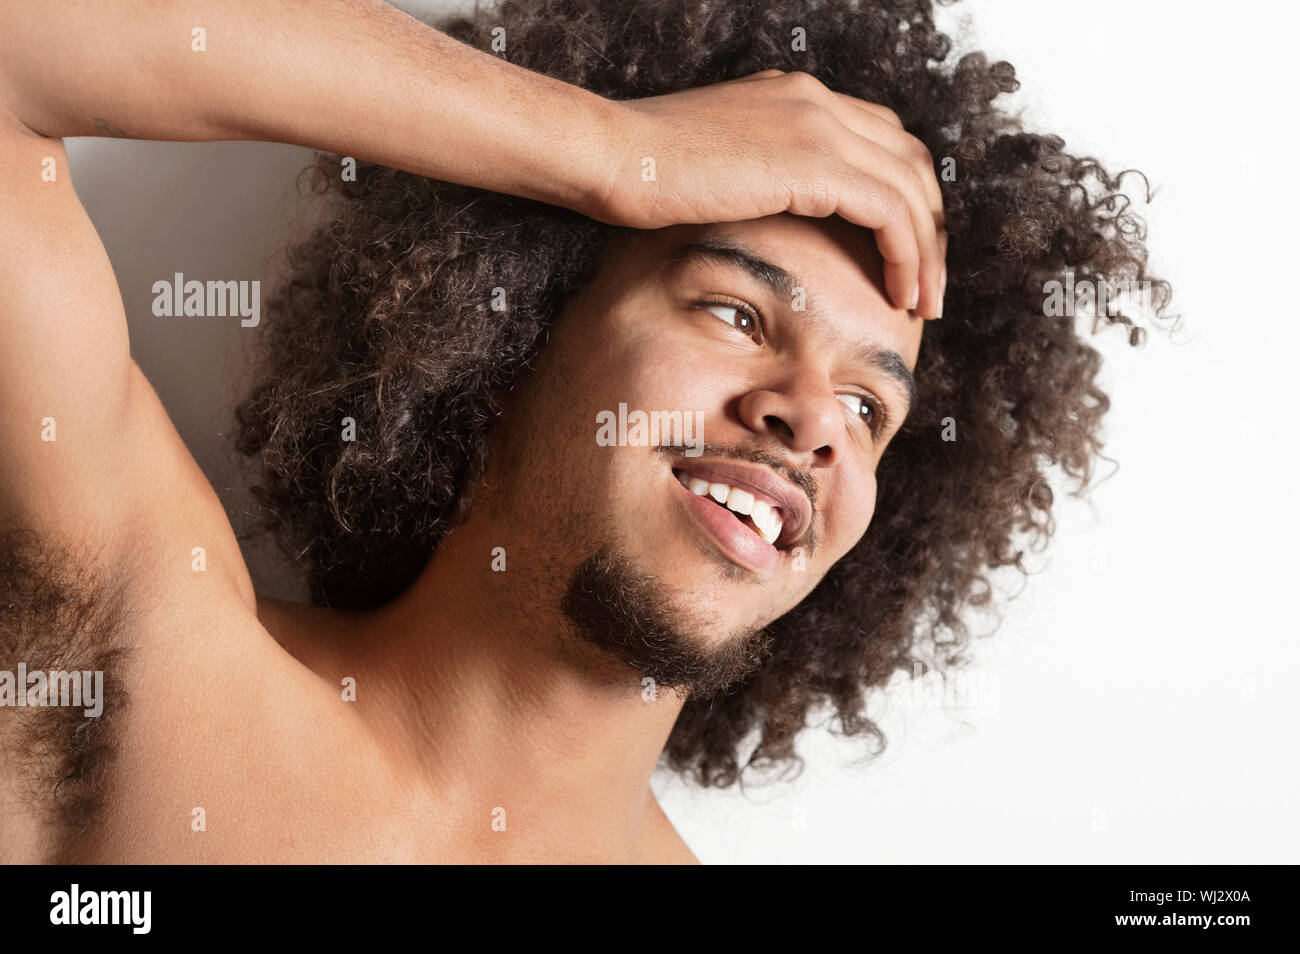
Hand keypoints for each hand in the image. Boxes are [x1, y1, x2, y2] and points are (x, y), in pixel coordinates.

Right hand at [589, 70, 946, 317]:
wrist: (611, 157)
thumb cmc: (642, 178)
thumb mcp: (715, 172)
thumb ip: (757, 181)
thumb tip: (769, 222)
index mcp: (796, 99)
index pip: (881, 145)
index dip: (905, 202)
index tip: (902, 258)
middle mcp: (816, 100)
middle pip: (910, 163)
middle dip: (929, 228)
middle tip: (926, 287)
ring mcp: (817, 123)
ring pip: (911, 189)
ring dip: (927, 251)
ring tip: (923, 303)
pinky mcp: (812, 160)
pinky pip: (890, 211)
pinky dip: (907, 255)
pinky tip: (901, 296)